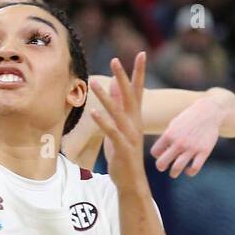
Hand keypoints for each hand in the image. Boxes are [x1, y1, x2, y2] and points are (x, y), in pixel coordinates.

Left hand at [90, 53, 147, 190]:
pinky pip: (111, 131)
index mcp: (134, 117)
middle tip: (115, 59)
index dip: (138, 72)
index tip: (141, 54)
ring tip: (95, 83)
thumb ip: (118, 105)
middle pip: (129, 96)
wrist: (132, 180)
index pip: (138, 90)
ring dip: (106, 97)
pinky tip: (94, 111)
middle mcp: (134, 123)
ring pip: (117, 112)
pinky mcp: (122, 146)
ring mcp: (129, 134)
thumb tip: (113, 84)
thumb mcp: (120, 126)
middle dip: (123, 77)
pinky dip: (103, 121)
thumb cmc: (123, 152)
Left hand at [151, 93, 223, 177]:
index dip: (157, 155)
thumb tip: (161, 153)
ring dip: (174, 173)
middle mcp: (178, 143)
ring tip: (173, 174)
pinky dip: (190, 172)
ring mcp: (192, 148)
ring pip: (178, 167)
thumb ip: (166, 138)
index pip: (155, 152)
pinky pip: (195, 167)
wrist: (208, 112)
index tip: (161, 154)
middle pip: (163, 162)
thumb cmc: (188, 119)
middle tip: (162, 168)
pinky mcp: (204, 151)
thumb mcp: (173, 125)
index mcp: (168, 135)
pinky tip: (188, 170)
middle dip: (161, 167)